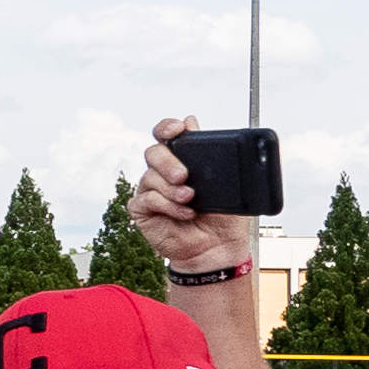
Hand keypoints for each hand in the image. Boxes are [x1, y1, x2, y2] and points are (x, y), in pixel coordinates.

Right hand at [132, 116, 253, 272]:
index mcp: (181, 160)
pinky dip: (167, 206)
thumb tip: (191, 120)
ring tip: (190, 200)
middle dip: (167, 162)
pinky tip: (185, 214)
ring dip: (171, 189)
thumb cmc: (222, 217)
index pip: (165, 134)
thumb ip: (208, 152)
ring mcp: (151, 191)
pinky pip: (147, 200)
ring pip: (149, 177)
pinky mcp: (143, 211)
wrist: (219, 248)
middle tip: (183, 176)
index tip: (177, 129)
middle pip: (153, 153)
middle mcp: (163, 172)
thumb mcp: (225, 182)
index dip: (166, 127)